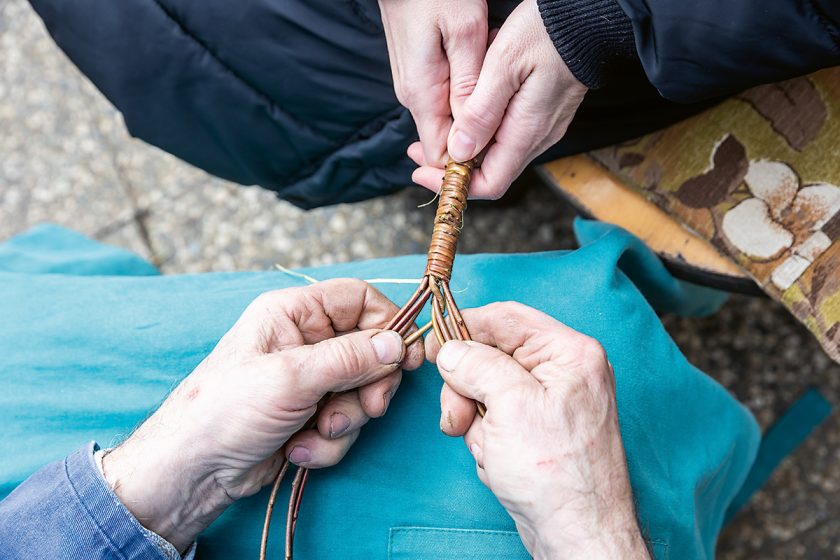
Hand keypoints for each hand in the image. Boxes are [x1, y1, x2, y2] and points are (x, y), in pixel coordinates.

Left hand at [102, 279, 423, 551]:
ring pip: (361, 392)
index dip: (388, 325)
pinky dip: (328, 442)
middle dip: (368, 386)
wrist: (194, 471)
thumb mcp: (291, 377)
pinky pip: (345, 423)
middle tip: (368, 406)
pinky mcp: (310, 415)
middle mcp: (304, 341)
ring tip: (315, 432)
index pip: (359, 300)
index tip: (407, 358)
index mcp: (293, 313)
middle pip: (370, 350)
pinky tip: (298, 449)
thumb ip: (350, 358)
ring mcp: (309, 380)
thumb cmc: (225, 411)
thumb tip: (398, 343)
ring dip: (346, 420)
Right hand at [380, 0, 487, 166]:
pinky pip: (444, 100)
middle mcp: (412, 97)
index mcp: (422, 94)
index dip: (469, 163)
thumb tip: (469, 139)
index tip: (498, 152)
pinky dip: (467, 94)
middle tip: (506, 108)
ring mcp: (413, 86)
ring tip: (494, 82)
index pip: (442, 155)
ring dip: (474, 111)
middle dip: (478, 135)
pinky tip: (481, 72)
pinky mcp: (418, 75)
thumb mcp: (464, 32)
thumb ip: (468, 87)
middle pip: (446, 140)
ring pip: (447, 120)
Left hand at [409, 0, 587, 198]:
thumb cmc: (547, 34)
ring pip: (496, 152)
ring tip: (439, 126)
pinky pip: (508, 132)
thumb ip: (481, 112)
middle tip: (419, 150)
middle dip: (451, 166)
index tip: (422, 172)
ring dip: (465, 145)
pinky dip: (481, 127)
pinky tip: (467, 105)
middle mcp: (537, 137)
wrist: (587, 17)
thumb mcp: (504, 65)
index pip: (489, 183)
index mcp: (526, 132)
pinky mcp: (543, 113)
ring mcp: (542, 127)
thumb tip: (458, 152)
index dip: (452, 185)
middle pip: (489, 171)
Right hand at [426, 302, 648, 558]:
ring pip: (488, 391)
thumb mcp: (510, 405)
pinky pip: (496, 419)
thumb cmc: (557, 475)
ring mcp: (551, 403)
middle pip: (492, 356)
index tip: (434, 348)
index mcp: (569, 353)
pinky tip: (502, 461)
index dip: (465, 328)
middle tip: (458, 417)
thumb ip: (477, 365)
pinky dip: (489, 440)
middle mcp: (564, 372)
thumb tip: (451, 349)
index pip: (507, 318)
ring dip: (477, 421)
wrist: (575, 536)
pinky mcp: (539, 431)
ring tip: (491, 449)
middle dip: (468, 388)